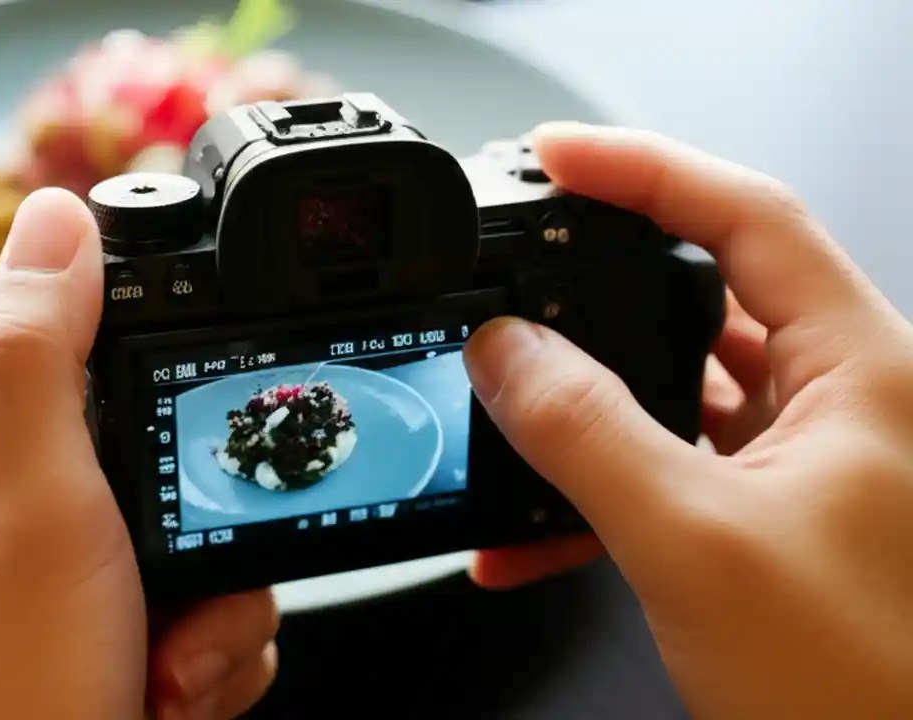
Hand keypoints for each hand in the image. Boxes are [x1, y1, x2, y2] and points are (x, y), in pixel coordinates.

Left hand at [0, 189, 277, 719]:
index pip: (130, 384)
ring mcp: (99, 594)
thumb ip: (43, 359)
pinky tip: (170, 697)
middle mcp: (53, 526)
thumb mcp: (34, 503)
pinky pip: (229, 627)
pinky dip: (222, 668)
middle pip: (200, 481)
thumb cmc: (17, 688)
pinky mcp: (141, 650)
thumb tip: (58, 213)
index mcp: (10, 467)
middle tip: (177, 611)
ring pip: (229, 560)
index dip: (189, 420)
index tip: (202, 471)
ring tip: (165, 671)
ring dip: (225, 627)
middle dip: (218, 559)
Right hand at [464, 122, 912, 716]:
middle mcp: (835, 402)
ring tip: (503, 407)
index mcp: (859, 371)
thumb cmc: (863, 684)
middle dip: (592, 285)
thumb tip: (506, 351)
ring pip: (668, 390)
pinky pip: (659, 470)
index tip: (556, 156)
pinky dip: (587, 492)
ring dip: (579, 408)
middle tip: (516, 264)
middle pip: (698, 293)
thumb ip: (588, 434)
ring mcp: (796, 463)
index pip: (745, 218)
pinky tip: (524, 537)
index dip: (643, 169)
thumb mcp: (698, 542)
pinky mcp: (760, 518)